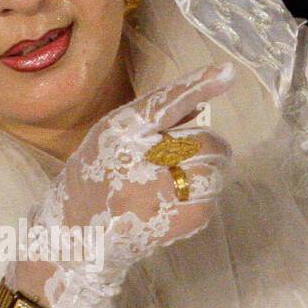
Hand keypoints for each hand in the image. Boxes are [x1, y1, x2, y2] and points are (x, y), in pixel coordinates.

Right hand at [11, 62, 236, 307]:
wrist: (79, 237)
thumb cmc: (93, 178)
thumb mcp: (111, 137)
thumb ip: (153, 119)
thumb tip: (202, 106)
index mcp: (121, 131)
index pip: (166, 102)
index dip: (198, 85)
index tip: (228, 71)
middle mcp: (145, 157)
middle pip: (205, 139)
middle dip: (199, 145)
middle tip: (170, 159)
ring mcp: (170, 190)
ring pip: (215, 166)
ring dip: (204, 169)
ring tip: (171, 181)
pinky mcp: (189, 217)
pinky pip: (213, 193)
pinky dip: (200, 193)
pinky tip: (169, 201)